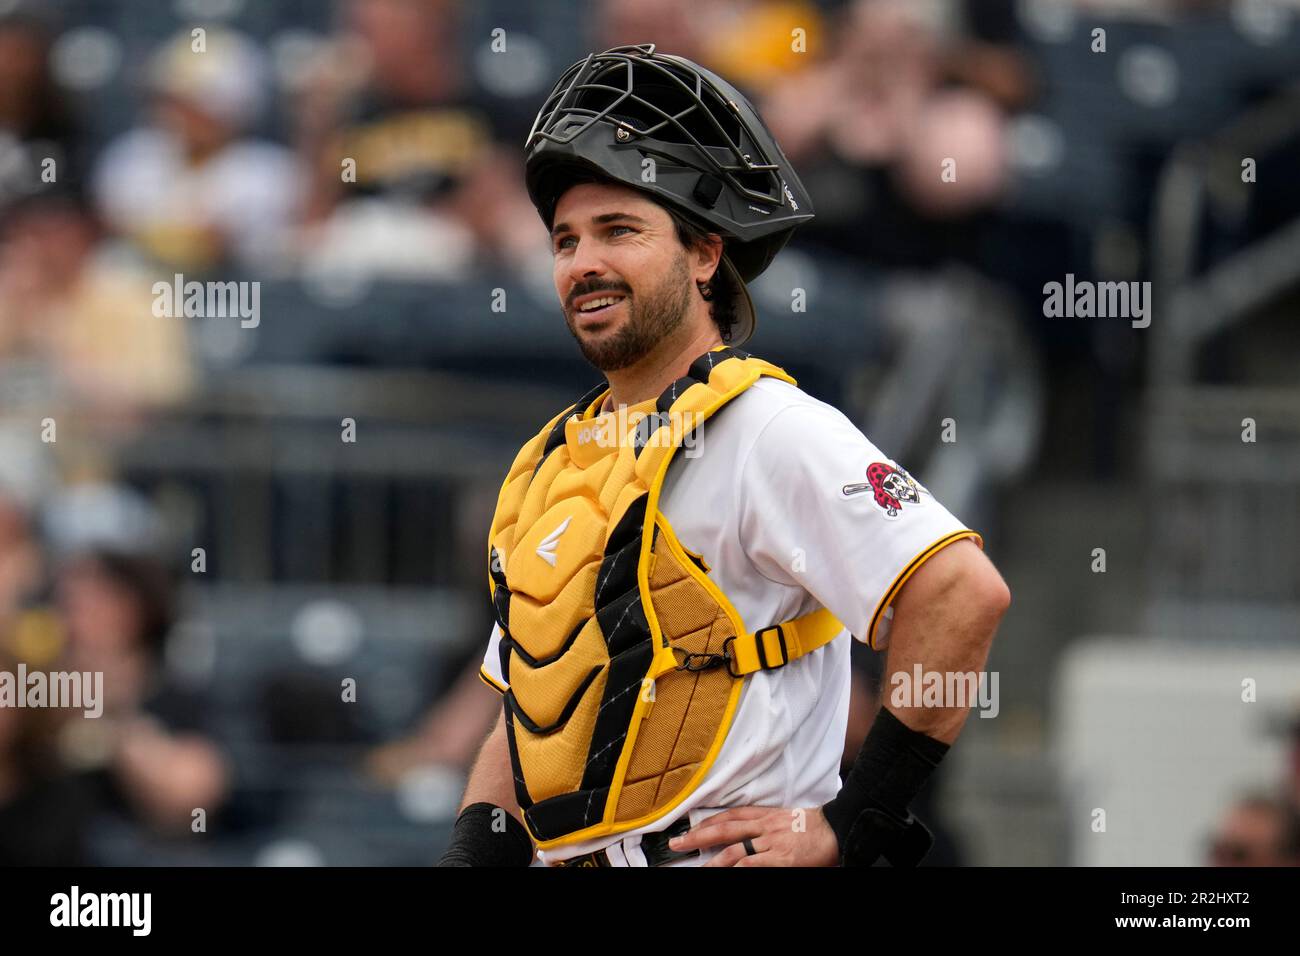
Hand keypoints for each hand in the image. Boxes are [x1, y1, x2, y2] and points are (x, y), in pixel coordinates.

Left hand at [668, 806, 839, 866]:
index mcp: (766, 815)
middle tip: (677, 842)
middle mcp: (764, 826)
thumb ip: (765, 827)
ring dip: (713, 860)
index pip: (731, 815)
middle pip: (724, 828)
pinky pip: (753, 863)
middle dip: (698, 835)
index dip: (708, 821)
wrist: (839, 828)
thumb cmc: (815, 826)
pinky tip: (726, 871)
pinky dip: (738, 867)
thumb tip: (747, 836)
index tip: (691, 826)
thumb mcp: (786, 819)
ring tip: (697, 867)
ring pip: (735, 849)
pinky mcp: (781, 858)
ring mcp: (771, 842)